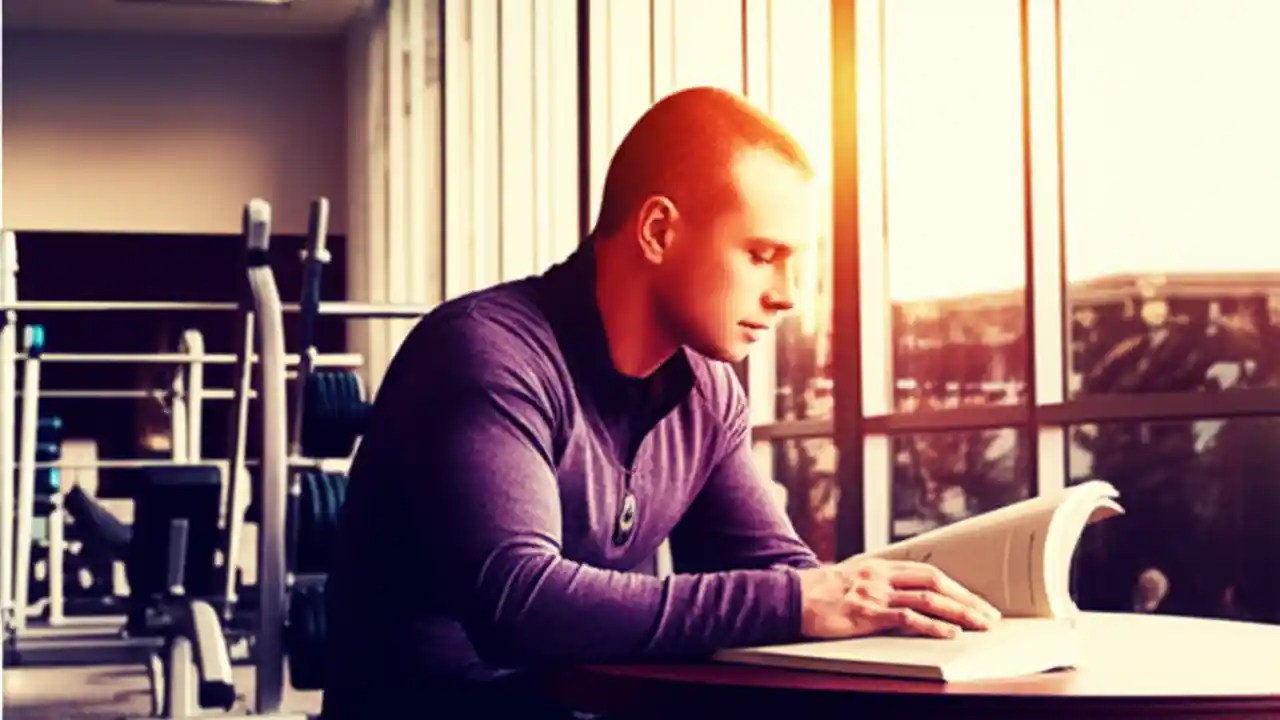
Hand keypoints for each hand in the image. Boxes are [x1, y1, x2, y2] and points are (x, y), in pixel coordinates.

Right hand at [796, 557, 1001, 639]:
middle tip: (990, 615)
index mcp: (879, 566)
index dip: (956, 586)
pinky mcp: (866, 614)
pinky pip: (906, 618)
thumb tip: (903, 595)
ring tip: (981, 625)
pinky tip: (949, 634)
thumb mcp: (852, 578)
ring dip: (959, 612)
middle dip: (967, 599)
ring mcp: (874, 594)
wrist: (789, 597)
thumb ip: (877, 583)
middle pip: (935, 581)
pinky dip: (932, 626)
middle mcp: (881, 576)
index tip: (976, 601)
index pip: (928, 572)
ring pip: (928, 599)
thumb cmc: (818, 592)